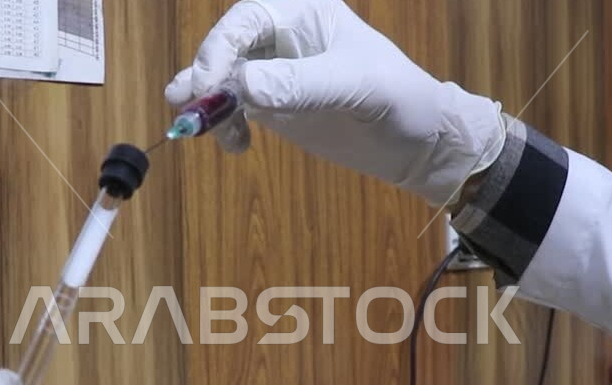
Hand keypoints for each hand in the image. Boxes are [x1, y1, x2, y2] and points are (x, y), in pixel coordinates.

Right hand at [166, 0, 506, 206]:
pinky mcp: (273, 105)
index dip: (218, 48)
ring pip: (222, 79)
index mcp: (303, 12)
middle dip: (205, 77)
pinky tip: (233, 145)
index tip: (209, 86)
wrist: (419, 143)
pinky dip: (222, 124)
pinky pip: (233, 108)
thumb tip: (243, 88)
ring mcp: (275, 73)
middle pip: (224, 47)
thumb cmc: (400, 100)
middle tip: (193, 111)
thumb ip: (300, 84)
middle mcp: (282, 37)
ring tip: (196, 130)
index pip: (244, 19)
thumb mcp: (356, 85)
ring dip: (205, 103)